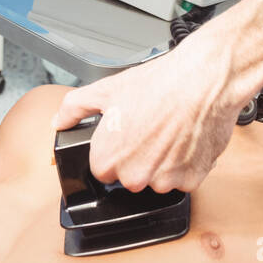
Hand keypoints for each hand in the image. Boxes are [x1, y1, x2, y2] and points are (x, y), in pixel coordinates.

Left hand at [51, 26, 244, 194]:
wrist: (203, 81)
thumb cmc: (158, 84)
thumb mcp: (105, 89)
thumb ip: (74, 108)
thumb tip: (59, 121)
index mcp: (108, 160)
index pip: (103, 170)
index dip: (115, 149)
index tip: (127, 134)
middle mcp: (135, 177)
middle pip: (131, 177)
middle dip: (138, 157)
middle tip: (149, 128)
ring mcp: (164, 181)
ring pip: (158, 179)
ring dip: (162, 162)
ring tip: (169, 131)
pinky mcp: (191, 181)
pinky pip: (183, 179)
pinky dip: (185, 163)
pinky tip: (184, 139)